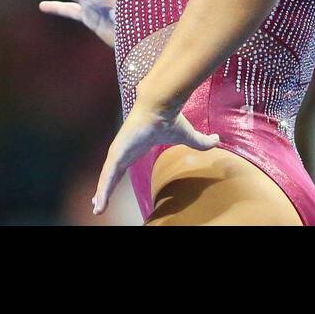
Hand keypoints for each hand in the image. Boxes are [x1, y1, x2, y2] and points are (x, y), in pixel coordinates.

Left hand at [91, 98, 219, 215]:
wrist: (162, 105)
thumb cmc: (171, 118)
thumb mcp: (188, 136)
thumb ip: (201, 141)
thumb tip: (217, 140)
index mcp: (136, 147)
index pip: (122, 166)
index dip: (116, 178)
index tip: (110, 187)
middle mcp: (124, 149)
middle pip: (111, 174)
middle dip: (105, 188)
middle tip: (98, 204)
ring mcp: (119, 150)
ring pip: (107, 177)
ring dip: (102, 192)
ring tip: (97, 209)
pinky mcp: (117, 151)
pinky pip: (108, 175)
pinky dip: (103, 189)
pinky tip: (99, 202)